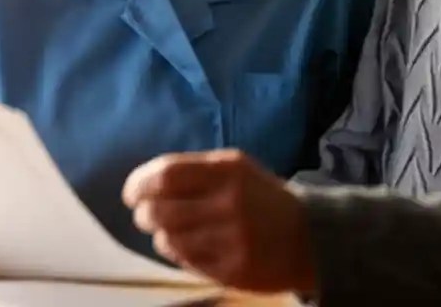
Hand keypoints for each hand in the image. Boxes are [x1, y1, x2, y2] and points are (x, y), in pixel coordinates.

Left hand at [122, 149, 315, 293]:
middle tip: (146, 214)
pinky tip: (188, 246)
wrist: (309, 237)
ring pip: (167, 240)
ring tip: (169, 231)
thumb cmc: (261, 198)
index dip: (139, 184)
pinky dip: (177, 253)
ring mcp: (231, 240)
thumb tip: (145, 183)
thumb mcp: (236, 169)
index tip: (131, 193)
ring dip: (160, 235)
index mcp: (228, 170)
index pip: (165, 175)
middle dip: (144, 213)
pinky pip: (185, 262)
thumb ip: (194, 171)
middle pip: (159, 210)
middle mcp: (229, 203)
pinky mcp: (232, 270)